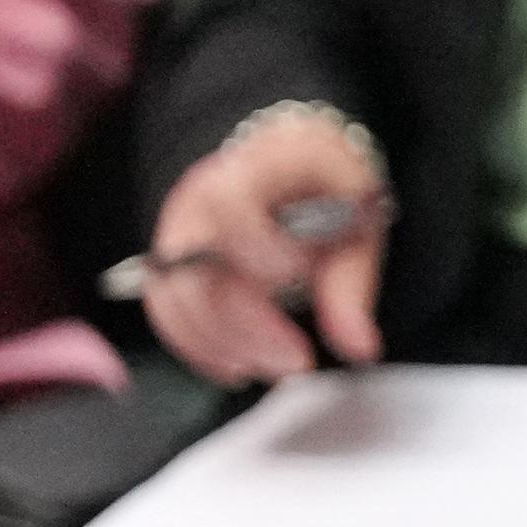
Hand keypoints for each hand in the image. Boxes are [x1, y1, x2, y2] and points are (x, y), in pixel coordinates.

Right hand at [139, 112, 394, 384]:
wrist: (290, 159)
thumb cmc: (327, 184)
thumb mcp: (358, 218)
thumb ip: (352, 284)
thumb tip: (359, 348)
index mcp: (254, 166)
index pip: (229, 200)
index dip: (254, 243)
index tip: (295, 277)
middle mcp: (200, 195)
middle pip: (193, 263)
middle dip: (242, 321)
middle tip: (295, 361)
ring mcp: (178, 229)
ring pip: (173, 295)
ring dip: (220, 342)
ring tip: (274, 367)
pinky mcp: (171, 263)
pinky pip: (167, 310)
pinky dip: (199, 346)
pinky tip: (239, 366)